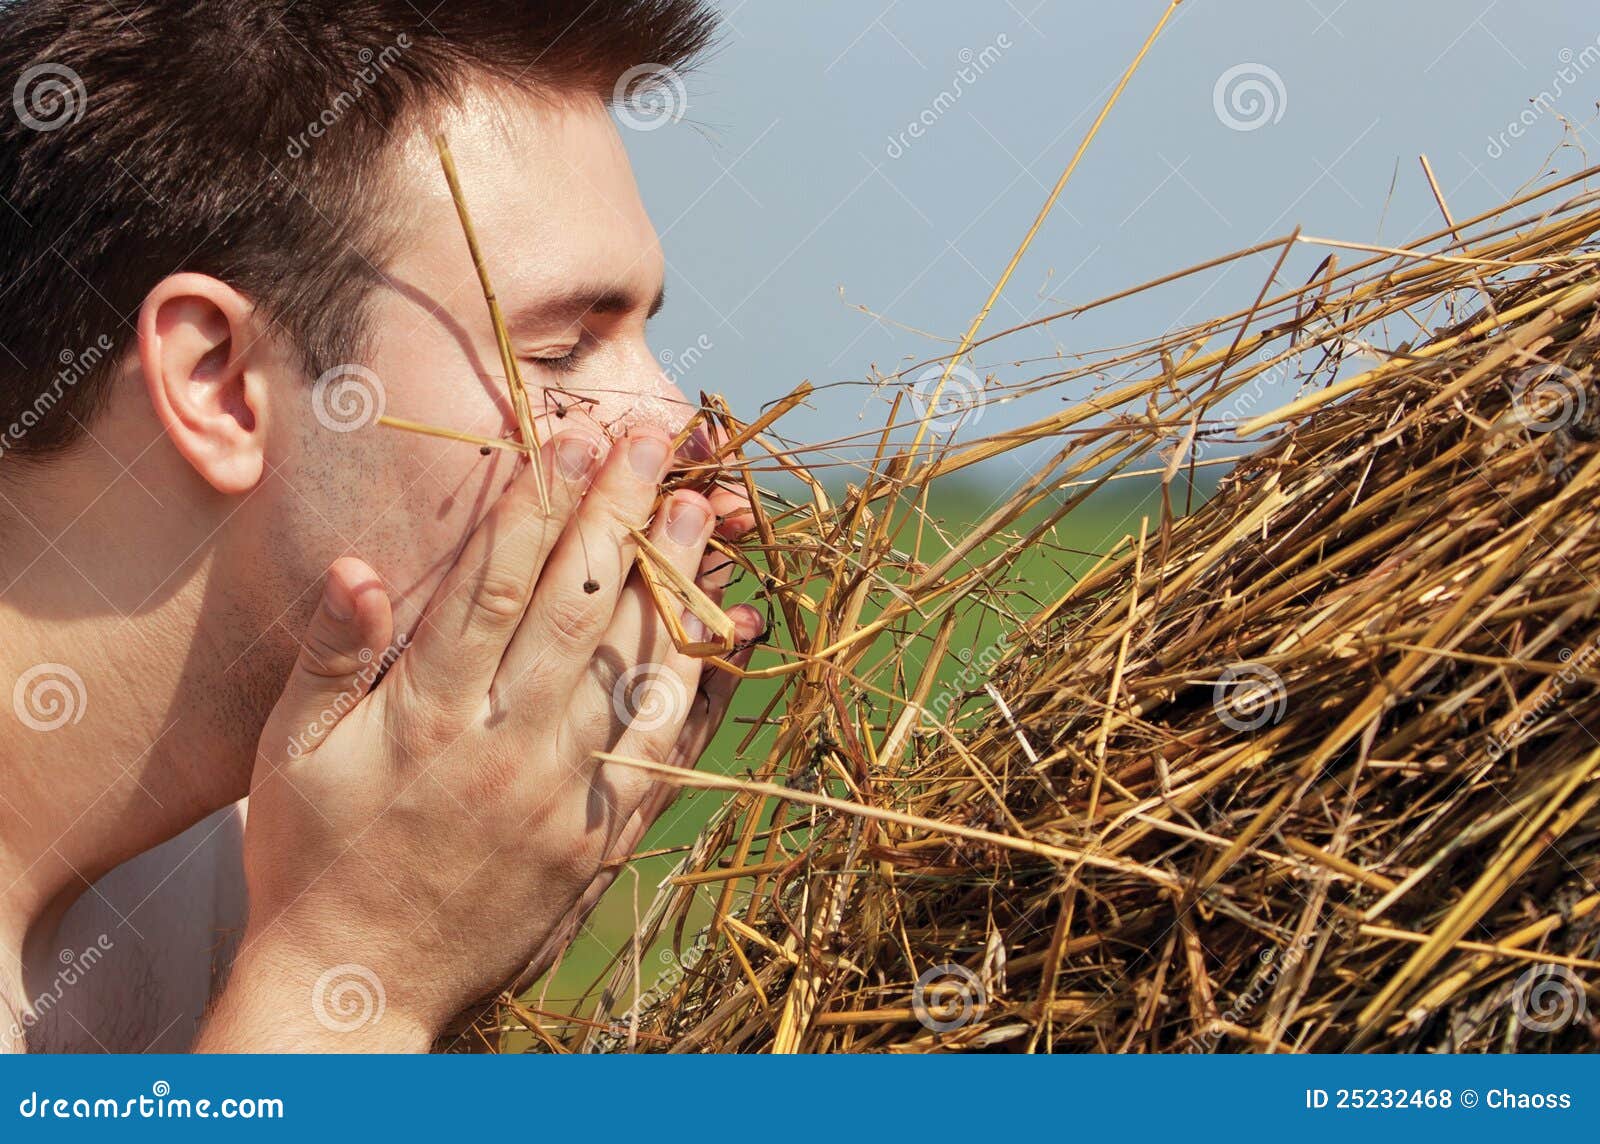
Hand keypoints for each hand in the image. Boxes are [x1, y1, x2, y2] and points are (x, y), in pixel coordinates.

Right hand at [196, 427, 761, 1051]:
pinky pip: (665, 751)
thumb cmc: (311, 858)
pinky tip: (727, 629)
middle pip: (574, 606)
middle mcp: (505, 745)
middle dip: (617, 512)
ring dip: (672, 582)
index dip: (536, 502)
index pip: (493, 582)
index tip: (572, 437)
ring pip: (633, 667)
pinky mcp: (601, 838)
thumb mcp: (293, 754)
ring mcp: (564, 794)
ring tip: (704, 509)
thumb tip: (359, 564)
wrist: (358, 986)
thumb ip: (332, 655)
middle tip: (655, 439)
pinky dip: (701, 686)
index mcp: (427, 712)